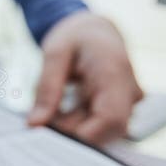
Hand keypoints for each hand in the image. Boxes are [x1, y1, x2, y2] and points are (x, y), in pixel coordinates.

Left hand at [27, 11, 142, 144]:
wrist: (94, 29)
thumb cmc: (75, 37)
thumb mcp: (54, 54)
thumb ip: (46, 88)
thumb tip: (35, 124)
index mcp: (115, 71)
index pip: (112, 118)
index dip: (84, 136)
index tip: (50, 137)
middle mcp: (129, 90)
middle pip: (107, 130)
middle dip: (72, 133)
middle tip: (41, 122)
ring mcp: (127, 102)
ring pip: (102, 132)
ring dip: (72, 128)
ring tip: (49, 110)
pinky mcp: (120, 110)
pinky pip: (99, 127)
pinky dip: (76, 124)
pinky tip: (59, 112)